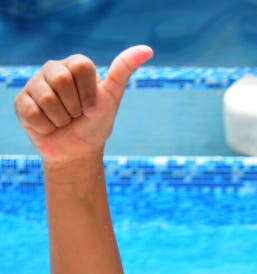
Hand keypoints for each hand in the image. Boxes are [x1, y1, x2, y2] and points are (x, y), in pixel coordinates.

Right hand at [14, 45, 152, 164]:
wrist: (78, 152)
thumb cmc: (95, 125)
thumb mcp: (112, 98)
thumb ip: (124, 71)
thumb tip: (147, 49)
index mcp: (74, 65)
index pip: (81, 66)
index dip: (89, 93)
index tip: (92, 107)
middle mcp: (52, 70)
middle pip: (61, 79)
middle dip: (75, 107)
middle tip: (76, 115)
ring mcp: (34, 85)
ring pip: (47, 99)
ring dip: (61, 119)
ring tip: (63, 121)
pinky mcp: (22, 103)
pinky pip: (33, 112)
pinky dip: (46, 127)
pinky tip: (49, 127)